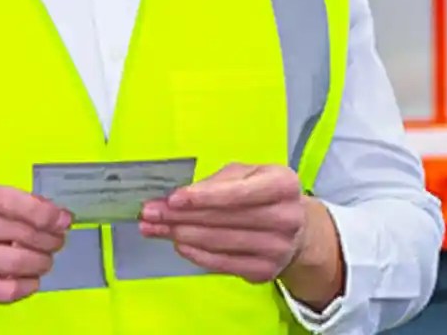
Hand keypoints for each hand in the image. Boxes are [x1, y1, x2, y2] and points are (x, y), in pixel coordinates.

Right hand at [0, 180, 71, 332]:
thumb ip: (21, 206)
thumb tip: (59, 217)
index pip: (14, 200)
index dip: (45, 212)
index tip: (63, 220)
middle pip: (22, 232)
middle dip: (49, 239)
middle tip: (56, 243)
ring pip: (19, 260)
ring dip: (42, 262)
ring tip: (44, 261)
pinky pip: (10, 288)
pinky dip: (29, 284)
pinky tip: (30, 279)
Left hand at [138, 164, 307, 283]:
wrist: (297, 230)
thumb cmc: (264, 194)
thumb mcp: (248, 173)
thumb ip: (217, 182)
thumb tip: (177, 199)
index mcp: (283, 185)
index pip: (239, 193)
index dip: (203, 197)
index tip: (173, 199)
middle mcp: (285, 218)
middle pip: (222, 219)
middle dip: (180, 216)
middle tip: (149, 213)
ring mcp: (276, 249)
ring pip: (218, 242)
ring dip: (180, 234)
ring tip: (154, 228)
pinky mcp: (264, 272)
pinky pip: (221, 263)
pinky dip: (195, 253)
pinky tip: (177, 243)